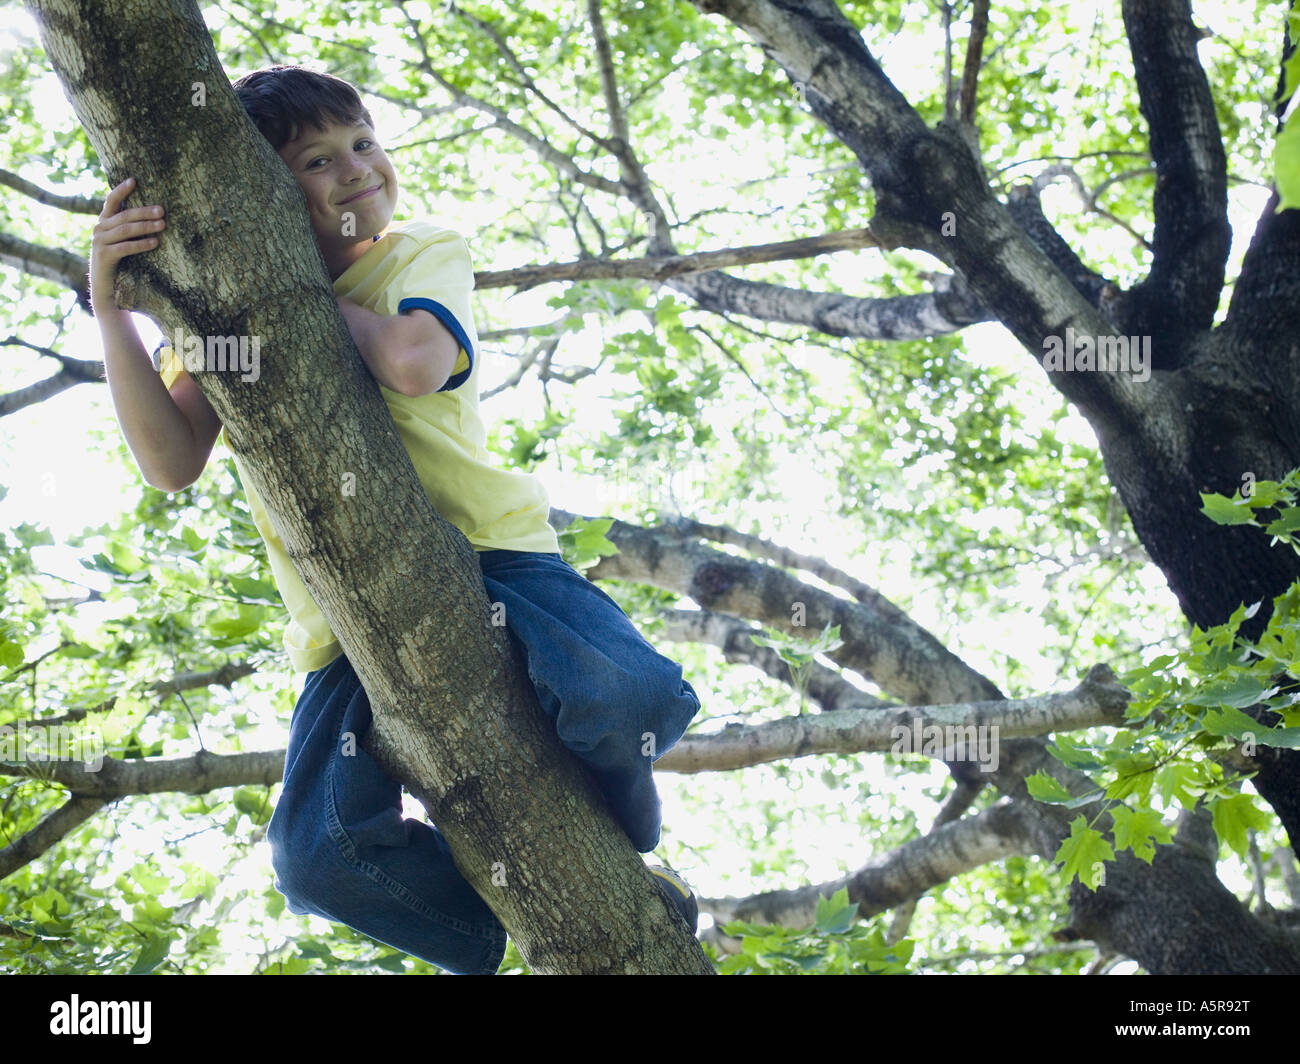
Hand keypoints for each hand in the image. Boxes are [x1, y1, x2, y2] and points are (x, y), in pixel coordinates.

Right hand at [89, 177, 164, 316]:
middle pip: (124, 215)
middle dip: (144, 211)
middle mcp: (99, 228)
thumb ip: (129, 226)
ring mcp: (99, 242)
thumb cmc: (120, 261)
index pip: (111, 201)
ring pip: (125, 230)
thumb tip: (155, 213)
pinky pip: (125, 247)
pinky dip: (141, 244)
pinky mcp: (104, 256)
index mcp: (104, 221)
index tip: (134, 180)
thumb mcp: (122, 240)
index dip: (121, 190)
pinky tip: (155, 242)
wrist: (106, 287)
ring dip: (145, 226)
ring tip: (163, 225)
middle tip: (162, 210)